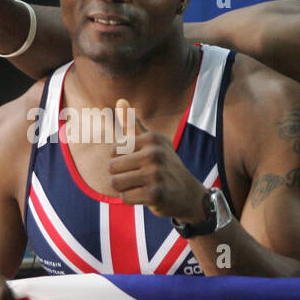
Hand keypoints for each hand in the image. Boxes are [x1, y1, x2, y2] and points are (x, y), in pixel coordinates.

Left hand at [106, 100, 207, 221]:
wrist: (188, 194)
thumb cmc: (164, 166)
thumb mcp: (151, 144)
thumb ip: (132, 124)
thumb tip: (120, 100)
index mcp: (152, 139)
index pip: (114, 151)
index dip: (122, 160)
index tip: (140, 163)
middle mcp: (155, 154)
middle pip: (112, 168)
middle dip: (121, 176)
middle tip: (140, 178)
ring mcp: (156, 174)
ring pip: (116, 183)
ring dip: (125, 189)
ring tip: (142, 186)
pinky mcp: (156, 194)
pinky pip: (125, 197)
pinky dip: (133, 199)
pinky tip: (147, 197)